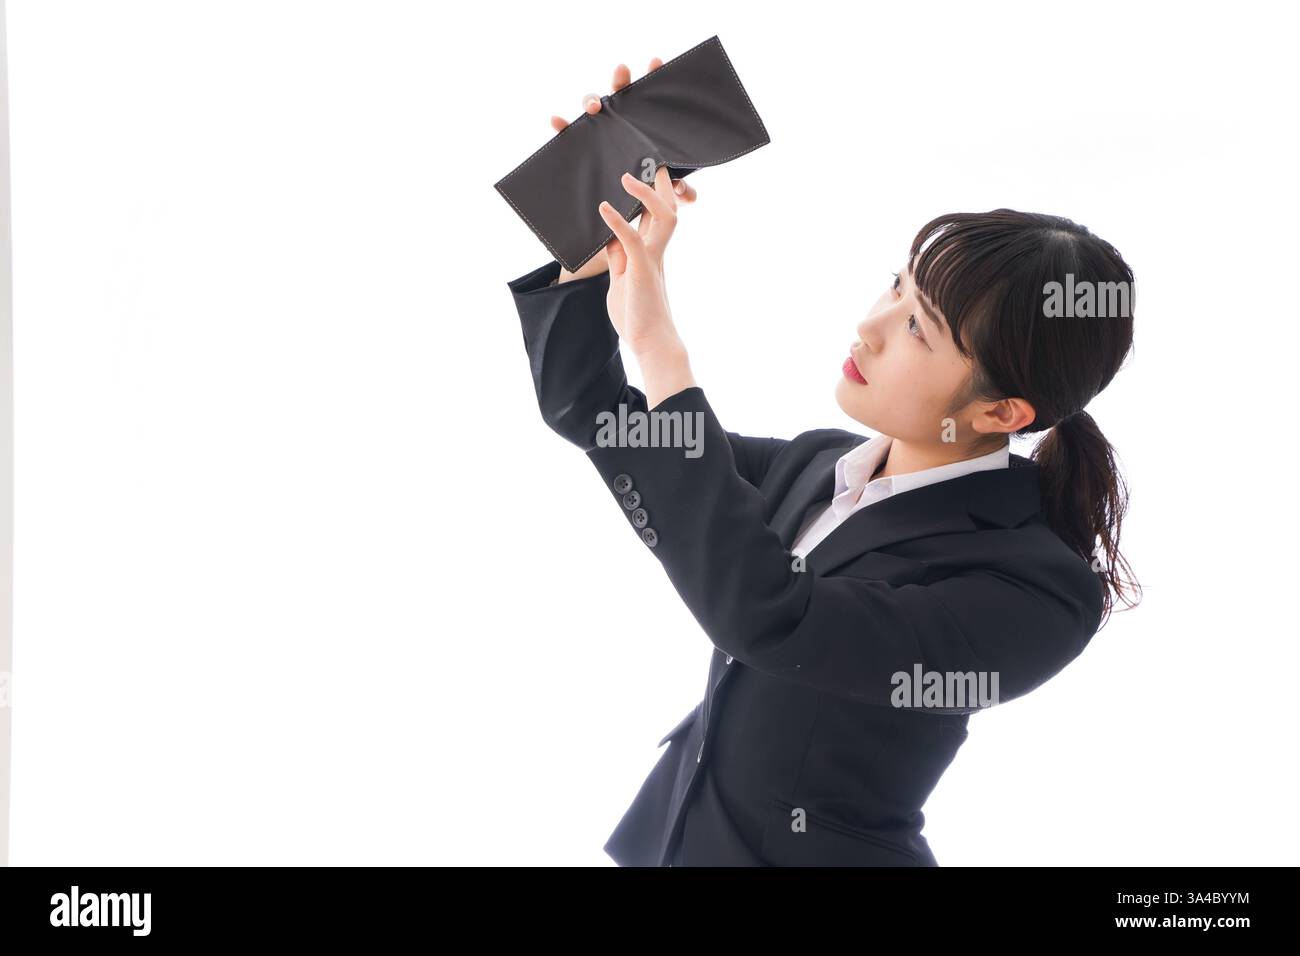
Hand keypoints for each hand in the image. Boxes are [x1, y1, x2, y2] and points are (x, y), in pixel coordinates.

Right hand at [551, 59, 697, 283]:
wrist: (616, 231)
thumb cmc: (642, 205)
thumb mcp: (662, 199)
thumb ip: (677, 194)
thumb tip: (688, 194)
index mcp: (644, 133)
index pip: (650, 102)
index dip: (653, 79)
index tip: (656, 62)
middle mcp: (620, 128)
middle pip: (620, 96)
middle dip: (621, 81)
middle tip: (623, 72)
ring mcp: (599, 137)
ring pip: (593, 109)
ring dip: (592, 100)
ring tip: (594, 106)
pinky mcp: (580, 151)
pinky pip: (568, 136)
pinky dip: (562, 126)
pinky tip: (557, 121)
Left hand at [598, 164, 690, 381]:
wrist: (651, 343)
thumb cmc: (637, 316)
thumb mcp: (622, 279)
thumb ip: (619, 257)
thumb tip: (610, 236)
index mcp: (652, 254)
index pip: (656, 216)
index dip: (654, 194)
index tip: (649, 174)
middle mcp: (656, 252)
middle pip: (666, 209)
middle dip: (661, 184)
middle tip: (652, 161)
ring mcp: (651, 260)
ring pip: (660, 218)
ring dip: (645, 196)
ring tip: (628, 177)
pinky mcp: (641, 271)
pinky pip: (631, 240)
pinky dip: (617, 222)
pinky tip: (603, 208)